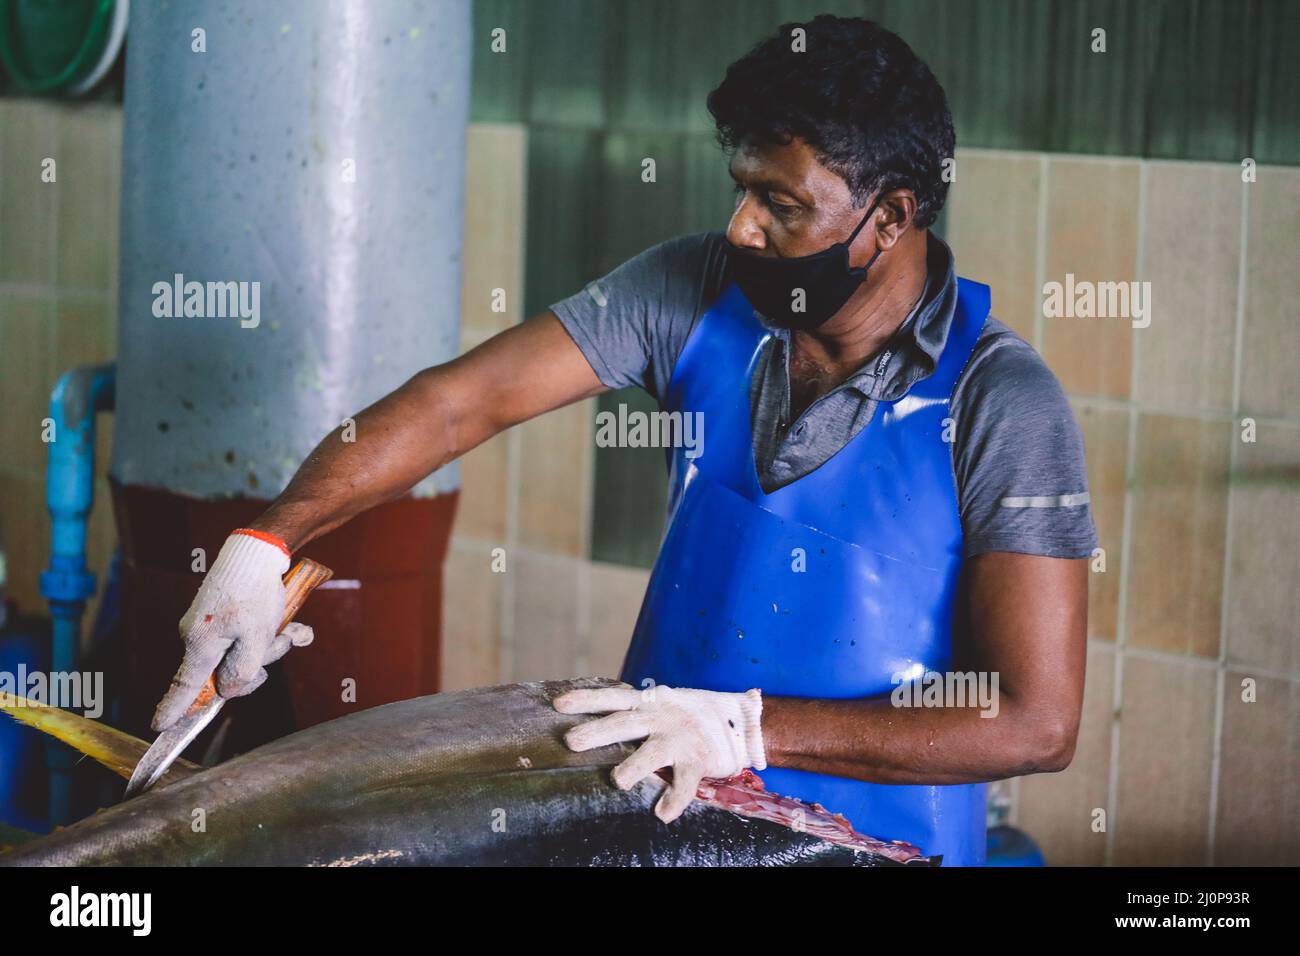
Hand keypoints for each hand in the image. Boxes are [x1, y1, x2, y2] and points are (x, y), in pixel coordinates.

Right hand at [151, 530, 313, 730]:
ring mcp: (209, 626)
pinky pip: (245, 637)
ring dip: (269, 645)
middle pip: (226, 673)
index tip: (158, 727)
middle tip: (281, 642)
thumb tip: (228, 691)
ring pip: (241, 653)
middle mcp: (197, 637)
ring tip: (286, 627)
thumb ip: (242, 672)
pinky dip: (267, 633)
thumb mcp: (257, 638)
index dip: (174, 709)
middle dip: (258, 664)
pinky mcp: (221, 616)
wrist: (257, 551)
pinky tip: (288, 624)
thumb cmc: (255, 593)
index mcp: (200, 644)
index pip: (184, 686)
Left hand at [555, 683, 765, 822]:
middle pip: (625, 723)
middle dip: (598, 731)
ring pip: (653, 752)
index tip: (559, 703)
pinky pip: (686, 783)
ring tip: (618, 781)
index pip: (613, 697)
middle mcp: (663, 716)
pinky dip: (675, 799)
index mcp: (650, 702)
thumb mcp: (661, 705)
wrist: (741, 721)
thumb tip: (593, 725)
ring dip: (634, 767)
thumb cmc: (690, 716)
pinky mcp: (699, 759)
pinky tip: (663, 813)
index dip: (586, 700)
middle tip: (572, 741)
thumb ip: (635, 713)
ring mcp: (681, 737)